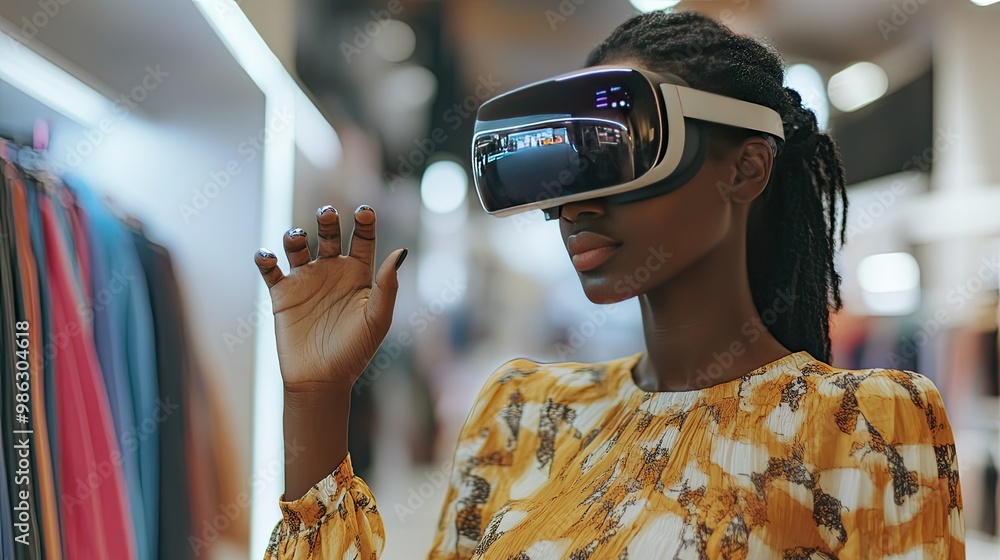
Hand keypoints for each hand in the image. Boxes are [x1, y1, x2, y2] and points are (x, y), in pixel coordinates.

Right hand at [254, 205, 407, 392]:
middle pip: (328, 234)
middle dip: (327, 220)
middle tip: (327, 214)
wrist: (322, 380)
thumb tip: (401, 252)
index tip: (365, 211)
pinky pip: (270, 269)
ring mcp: (306, 280)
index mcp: (359, 274)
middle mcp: (332, 271)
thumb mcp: (376, 318)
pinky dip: (265, 258)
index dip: (365, 222)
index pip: (363, 238)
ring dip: (294, 235)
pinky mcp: (282, 294)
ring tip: (297, 238)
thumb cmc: (355, 351)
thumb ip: (387, 286)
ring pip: (297, 246)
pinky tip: (268, 257)